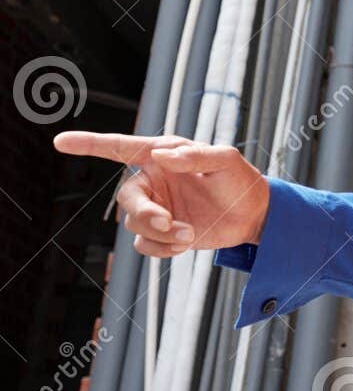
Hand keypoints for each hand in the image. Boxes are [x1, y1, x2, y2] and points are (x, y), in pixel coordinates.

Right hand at [53, 132, 268, 256]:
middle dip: (145, 213)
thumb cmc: (240, 179)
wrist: (253, 214)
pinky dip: (162, 249)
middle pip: (126, 199)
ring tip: (191, 232)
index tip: (60, 142)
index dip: (90, 144)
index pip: (120, 148)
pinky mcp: (161, 233)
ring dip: (162, 233)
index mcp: (163, 155)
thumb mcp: (227, 160)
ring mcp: (155, 208)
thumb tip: (164, 155)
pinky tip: (185, 244)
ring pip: (135, 225)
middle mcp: (153, 181)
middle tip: (169, 222)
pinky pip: (145, 246)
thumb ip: (197, 155)